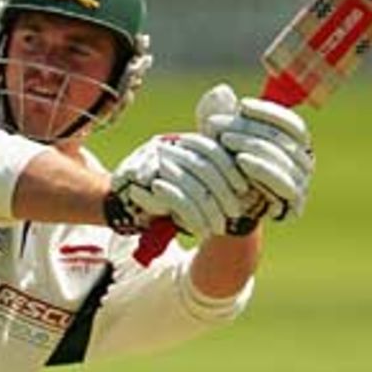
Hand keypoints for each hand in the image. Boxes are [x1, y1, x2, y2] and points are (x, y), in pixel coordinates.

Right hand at [105, 132, 256, 241]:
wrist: (124, 205)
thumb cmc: (165, 195)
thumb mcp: (191, 182)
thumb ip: (213, 174)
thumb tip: (247, 176)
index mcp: (181, 141)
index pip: (212, 149)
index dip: (230, 169)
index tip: (245, 189)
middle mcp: (167, 146)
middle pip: (203, 166)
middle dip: (222, 193)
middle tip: (236, 215)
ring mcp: (150, 161)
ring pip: (190, 184)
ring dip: (208, 210)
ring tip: (219, 228)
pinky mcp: (138, 181)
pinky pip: (173, 198)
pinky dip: (191, 216)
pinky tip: (201, 229)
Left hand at [198, 84, 314, 220]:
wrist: (227, 211)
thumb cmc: (227, 169)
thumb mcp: (219, 139)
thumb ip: (219, 116)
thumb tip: (222, 91)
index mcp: (296, 144)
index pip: (291, 123)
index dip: (269, 112)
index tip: (242, 105)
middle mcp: (305, 161)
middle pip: (282, 139)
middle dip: (249, 128)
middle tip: (219, 125)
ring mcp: (302, 183)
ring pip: (282, 157)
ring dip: (252, 145)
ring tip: (225, 140)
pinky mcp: (294, 204)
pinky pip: (283, 183)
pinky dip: (262, 169)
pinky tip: (241, 160)